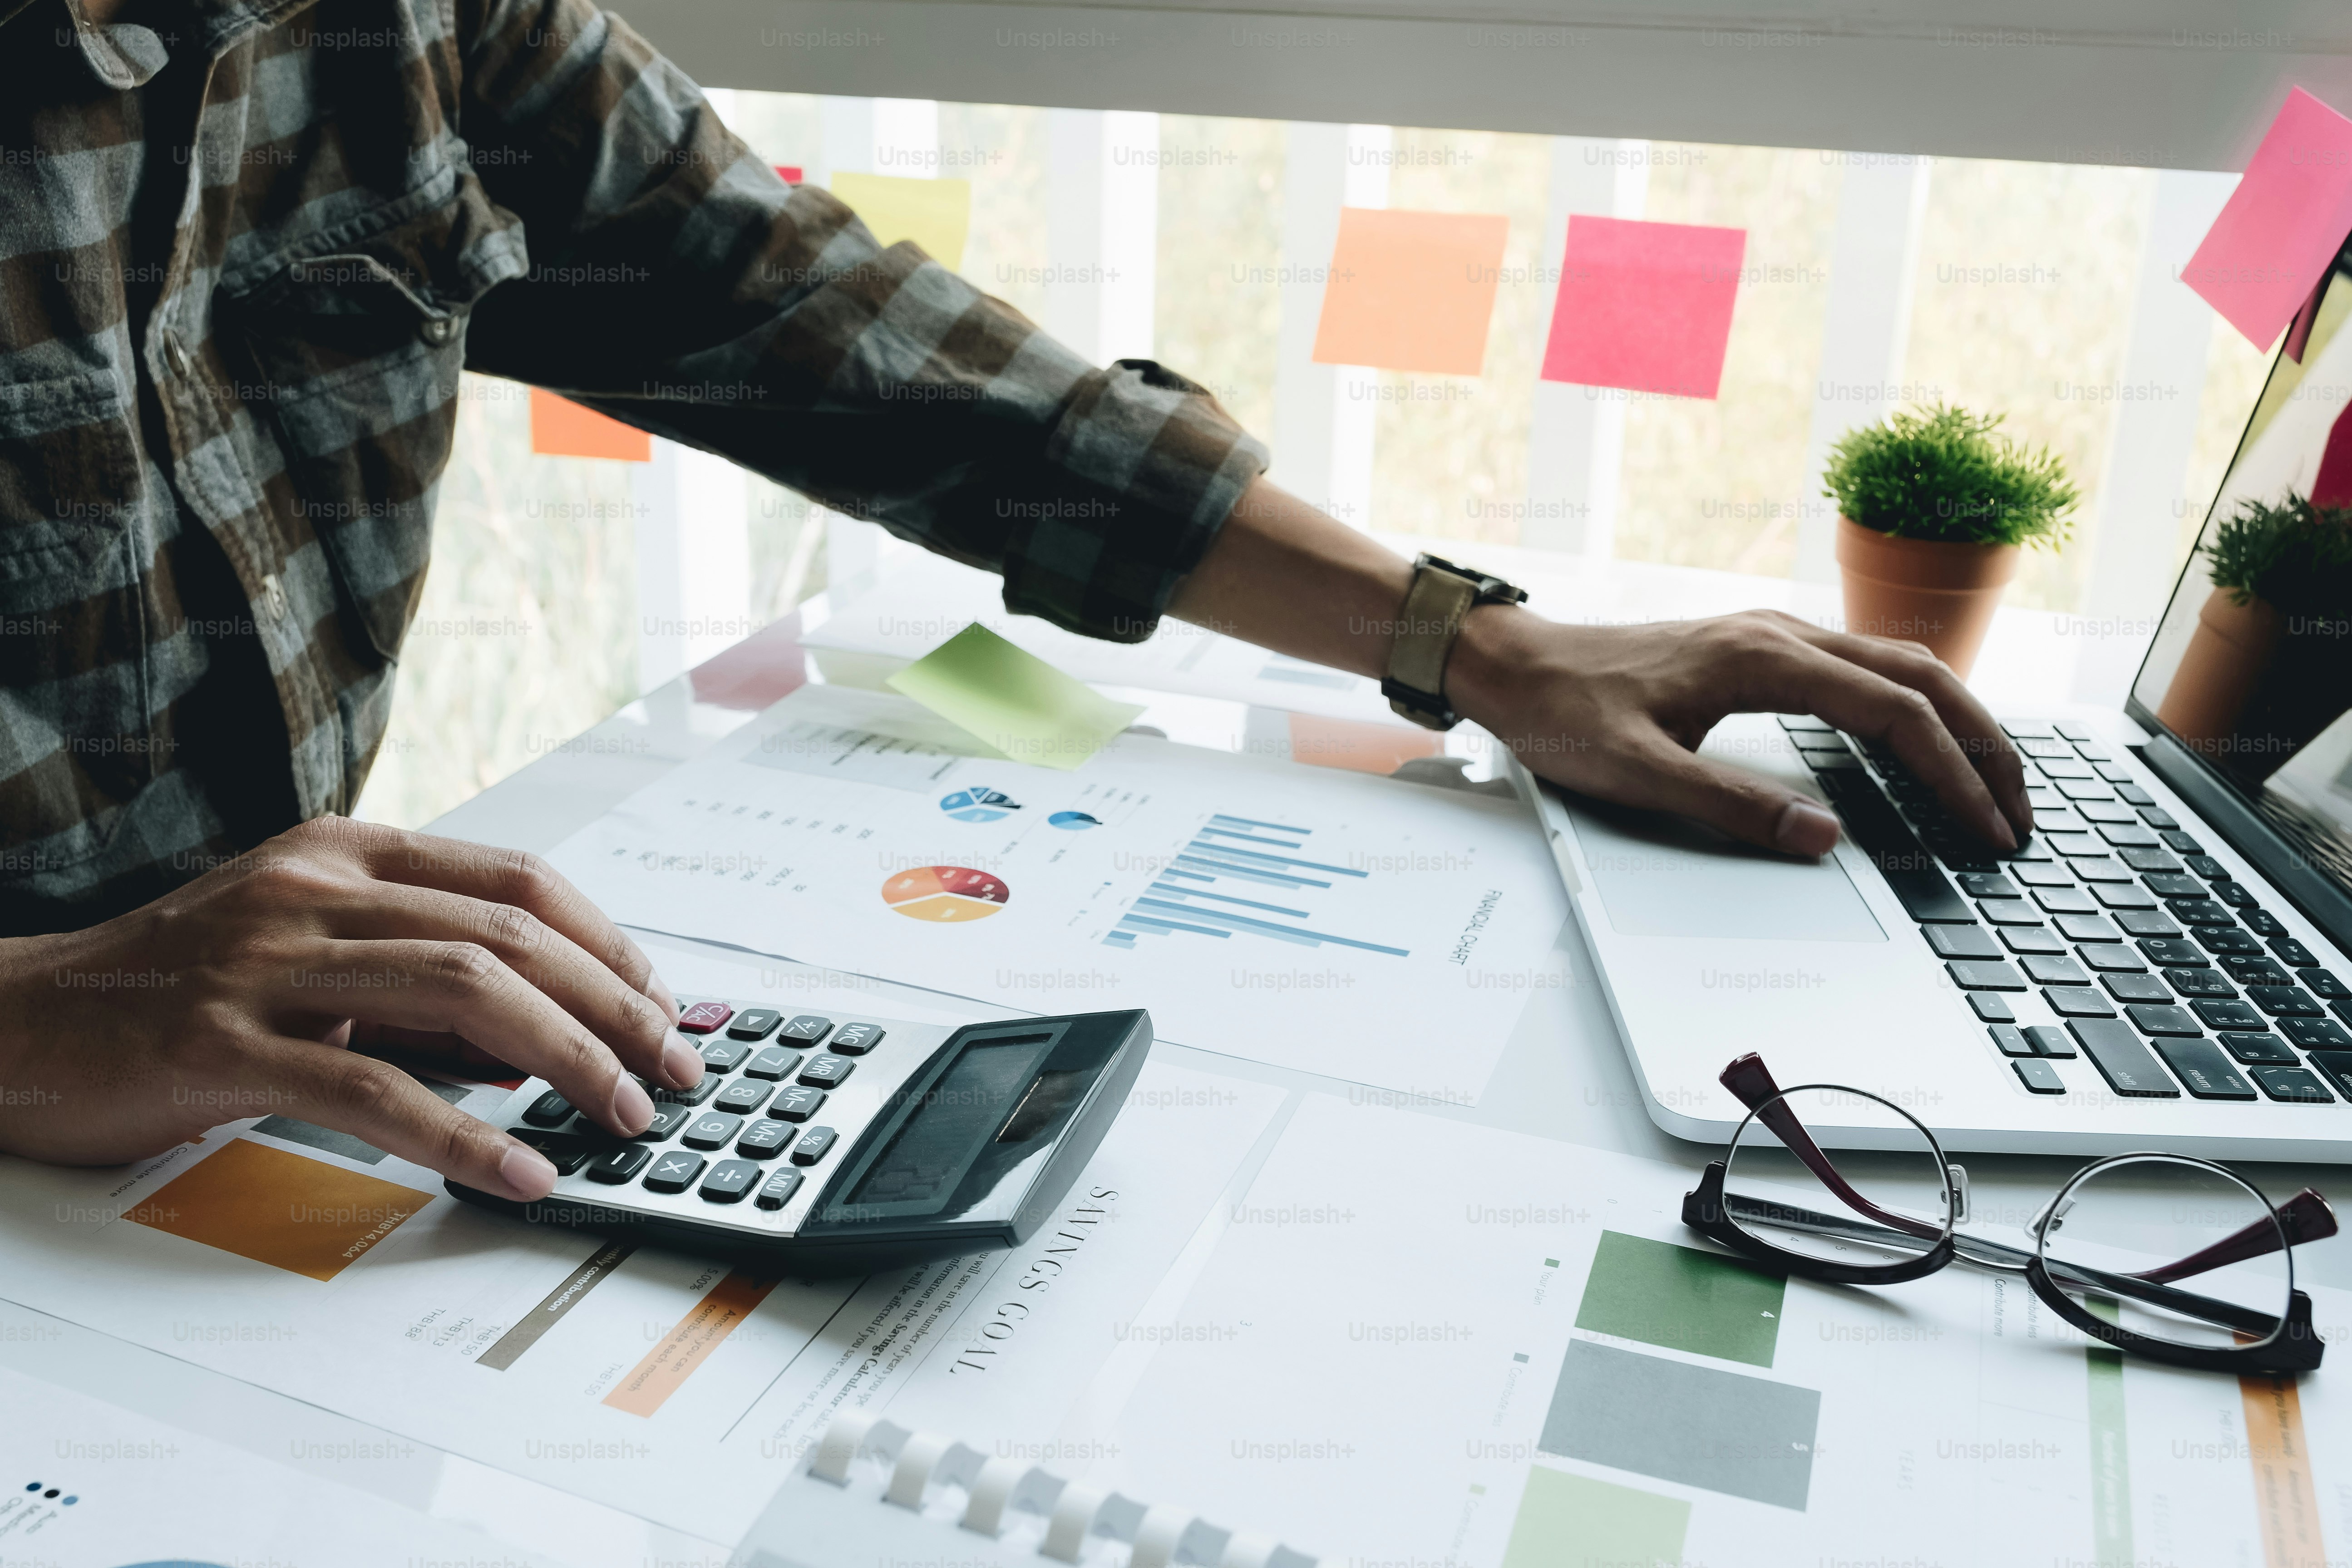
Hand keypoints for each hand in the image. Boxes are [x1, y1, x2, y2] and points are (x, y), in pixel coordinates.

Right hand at [0, 817, 701, 1197]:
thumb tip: (542, 1040)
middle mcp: (315, 889)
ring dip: (566, 1061)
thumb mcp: (307, 950)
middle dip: (614, 1007)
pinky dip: (463, 1136)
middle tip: (674, 1069)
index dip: (608, 943)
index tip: (664, 1004)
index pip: (518, 881)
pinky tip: (518, 1174)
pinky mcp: (225, 1043)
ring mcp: (267, 961)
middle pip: (511, 935)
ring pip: (463, 994)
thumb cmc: (177, 992)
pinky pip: (373, 1089)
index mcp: (346, 852)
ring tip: (623, 1117)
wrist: (16, 1021)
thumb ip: (413, 977)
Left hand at [1448, 606, 2033, 857]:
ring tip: (1992, 786)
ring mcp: (1773, 637)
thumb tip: (1821, 837)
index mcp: (1763, 659)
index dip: (1952, 772)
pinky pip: (1864, 671)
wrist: (1513, 664)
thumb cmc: (1563, 711)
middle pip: (1920, 678)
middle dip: (1982, 745)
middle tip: (2019, 814)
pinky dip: (1912, 707)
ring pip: (1899, 667)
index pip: (1894, 712)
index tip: (1985, 828)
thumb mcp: (1637, 773)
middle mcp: (1780, 635)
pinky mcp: (1760, 651)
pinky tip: (1922, 748)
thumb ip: (1729, 806)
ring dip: (1956, 722)